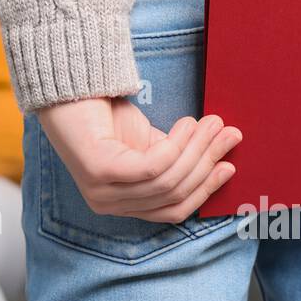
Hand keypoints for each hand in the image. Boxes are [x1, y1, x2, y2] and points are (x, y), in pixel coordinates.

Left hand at [36, 96, 240, 223]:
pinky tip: (186, 124)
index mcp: (122, 206)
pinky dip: (175, 146)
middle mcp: (107, 206)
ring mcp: (100, 191)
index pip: (172, 211)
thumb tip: (226, 154)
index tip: (229, 166)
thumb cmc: (108, 117)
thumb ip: (179, 158)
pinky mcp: (98, 171)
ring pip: (166, 181)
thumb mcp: (150, 144)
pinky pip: (150, 167)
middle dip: (207, 163)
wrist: (71, 89)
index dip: (205, 189)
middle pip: (173, 194)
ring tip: (211, 123)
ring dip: (196, 150)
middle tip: (227, 134)